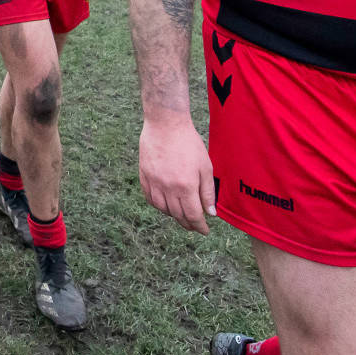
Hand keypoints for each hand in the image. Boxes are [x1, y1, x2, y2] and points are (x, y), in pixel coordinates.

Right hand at [139, 116, 216, 233]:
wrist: (165, 124)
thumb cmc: (188, 143)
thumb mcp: (205, 166)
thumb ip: (208, 192)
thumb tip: (211, 213)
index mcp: (185, 186)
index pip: (193, 216)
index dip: (200, 226)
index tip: (205, 230)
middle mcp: (168, 188)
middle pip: (178, 215)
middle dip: (188, 224)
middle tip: (195, 225)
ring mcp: (154, 182)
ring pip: (163, 209)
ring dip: (173, 216)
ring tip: (181, 215)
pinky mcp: (144, 176)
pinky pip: (150, 198)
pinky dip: (159, 205)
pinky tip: (166, 204)